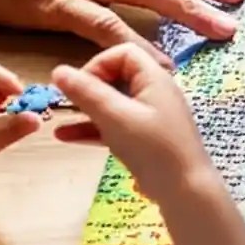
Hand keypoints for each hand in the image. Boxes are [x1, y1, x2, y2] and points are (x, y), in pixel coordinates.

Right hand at [51, 43, 211, 200]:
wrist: (186, 191)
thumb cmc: (153, 148)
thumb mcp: (115, 117)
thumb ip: (86, 92)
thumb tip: (58, 71)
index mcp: (155, 78)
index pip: (123, 52)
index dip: (98, 64)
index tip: (80, 85)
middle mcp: (156, 92)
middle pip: (117, 76)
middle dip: (89, 87)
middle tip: (69, 103)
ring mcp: (152, 116)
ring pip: (114, 103)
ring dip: (87, 109)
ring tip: (59, 120)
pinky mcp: (147, 138)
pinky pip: (116, 125)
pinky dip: (95, 128)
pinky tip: (66, 137)